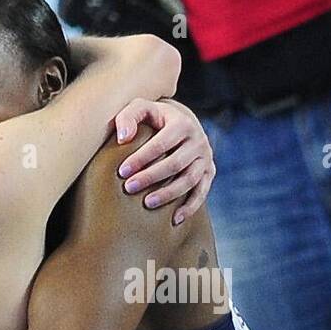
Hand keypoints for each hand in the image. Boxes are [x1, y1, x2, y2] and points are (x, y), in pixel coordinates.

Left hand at [113, 97, 215, 225]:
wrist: (178, 122)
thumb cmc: (152, 118)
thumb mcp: (140, 108)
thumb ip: (128, 117)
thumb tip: (124, 138)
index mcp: (182, 123)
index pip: (162, 143)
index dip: (142, 158)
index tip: (121, 172)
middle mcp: (198, 140)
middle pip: (175, 163)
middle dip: (151, 177)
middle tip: (128, 188)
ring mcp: (205, 157)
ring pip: (189, 180)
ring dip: (169, 194)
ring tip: (147, 203)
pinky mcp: (209, 171)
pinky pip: (202, 191)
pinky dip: (190, 207)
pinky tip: (174, 220)